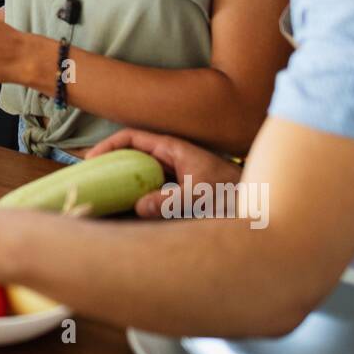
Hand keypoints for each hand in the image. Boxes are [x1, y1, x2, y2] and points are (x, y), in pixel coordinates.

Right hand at [86, 128, 243, 219]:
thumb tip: (138, 207)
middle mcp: (172, 160)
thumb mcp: (202, 199)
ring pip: (139, 176)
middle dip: (109, 166)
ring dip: (121, 185)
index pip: (133, 137)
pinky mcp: (179, 194)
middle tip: (89, 181)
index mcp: (175, 150)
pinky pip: (150, 193)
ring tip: (100, 199)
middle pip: (132, 156)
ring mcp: (175, 177)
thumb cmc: (237, 197)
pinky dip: (135, 201)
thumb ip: (171, 202)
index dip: (109, 145)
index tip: (91, 160)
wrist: (264, 206)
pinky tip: (125, 216)